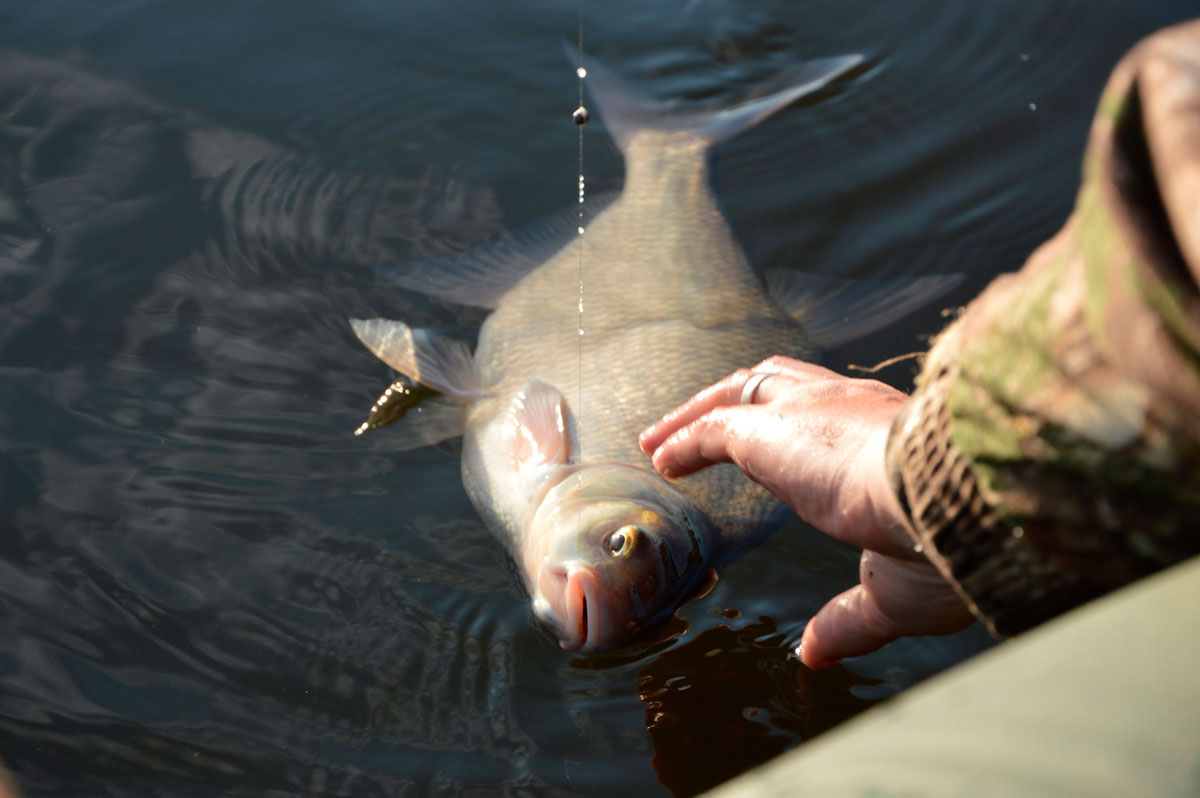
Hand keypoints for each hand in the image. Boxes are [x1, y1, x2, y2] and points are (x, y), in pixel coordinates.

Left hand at [639, 356, 974, 667]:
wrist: (964, 501)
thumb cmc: (948, 547)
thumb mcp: (893, 593)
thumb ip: (847, 619)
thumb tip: (814, 652)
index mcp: (889, 436)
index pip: (832, 412)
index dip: (792, 426)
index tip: (767, 447)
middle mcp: (851, 407)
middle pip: (780, 382)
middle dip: (736, 401)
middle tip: (696, 428)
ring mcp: (812, 412)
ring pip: (743, 391)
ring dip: (696, 414)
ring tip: (659, 441)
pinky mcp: (776, 431)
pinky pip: (716, 427)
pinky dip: (685, 439)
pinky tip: (661, 458)